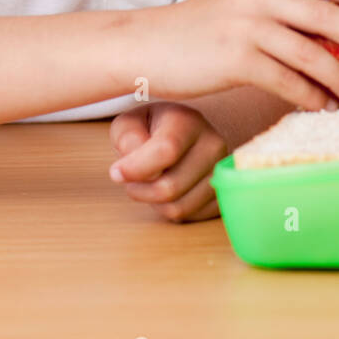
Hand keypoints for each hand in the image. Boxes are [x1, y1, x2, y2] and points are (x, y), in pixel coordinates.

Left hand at [108, 103, 226, 221]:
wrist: (187, 134)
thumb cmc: (153, 129)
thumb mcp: (131, 122)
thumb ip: (127, 137)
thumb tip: (129, 166)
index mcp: (188, 121)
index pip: (166, 151)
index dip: (136, 168)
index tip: (116, 172)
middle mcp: (212, 144)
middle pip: (170, 187)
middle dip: (140, 190)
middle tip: (131, 179)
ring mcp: (221, 172)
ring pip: (178, 207)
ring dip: (154, 202)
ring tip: (150, 183)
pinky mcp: (222, 194)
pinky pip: (189, 217)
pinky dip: (170, 210)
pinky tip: (168, 191)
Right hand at [132, 0, 338, 109]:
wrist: (146, 44)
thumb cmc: (196, 31)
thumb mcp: (239, 4)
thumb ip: (276, 6)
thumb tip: (326, 26)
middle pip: (327, 14)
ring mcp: (247, 26)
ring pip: (312, 52)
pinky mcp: (236, 59)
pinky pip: (287, 81)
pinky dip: (311, 97)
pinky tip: (322, 108)